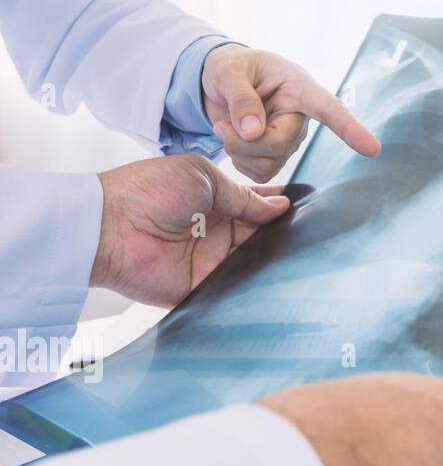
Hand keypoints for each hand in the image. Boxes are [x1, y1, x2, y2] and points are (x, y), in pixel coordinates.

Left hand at [92, 155, 291, 306]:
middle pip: (261, 233)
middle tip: (311, 223)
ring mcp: (211, 261)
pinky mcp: (203, 288)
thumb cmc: (148, 190)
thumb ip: (243, 196)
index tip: (308, 201)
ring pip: (254, 260)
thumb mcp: (203, 177)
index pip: (256, 203)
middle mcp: (216, 232)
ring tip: (303, 245)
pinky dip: (255, 282)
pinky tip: (280, 273)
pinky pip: (236, 287)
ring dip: (274, 253)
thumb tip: (280, 207)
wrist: (108, 226)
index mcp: (215, 201)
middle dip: (283, 227)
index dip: (279, 203)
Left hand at [201, 44, 380, 181]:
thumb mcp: (228, 72)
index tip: (372, 149)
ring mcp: (291, 139)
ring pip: (268, 164)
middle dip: (241, 142)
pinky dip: (238, 161)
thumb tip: (254, 132)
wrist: (221, 83)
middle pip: (279, 145)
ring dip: (237, 152)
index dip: (351, 129)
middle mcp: (301, 117)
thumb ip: (240, 99)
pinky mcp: (277, 156)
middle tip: (220, 125)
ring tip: (225, 127)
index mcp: (299, 88)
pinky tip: (235, 141)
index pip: (329, 109)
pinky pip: (260, 173)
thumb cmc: (230, 68)